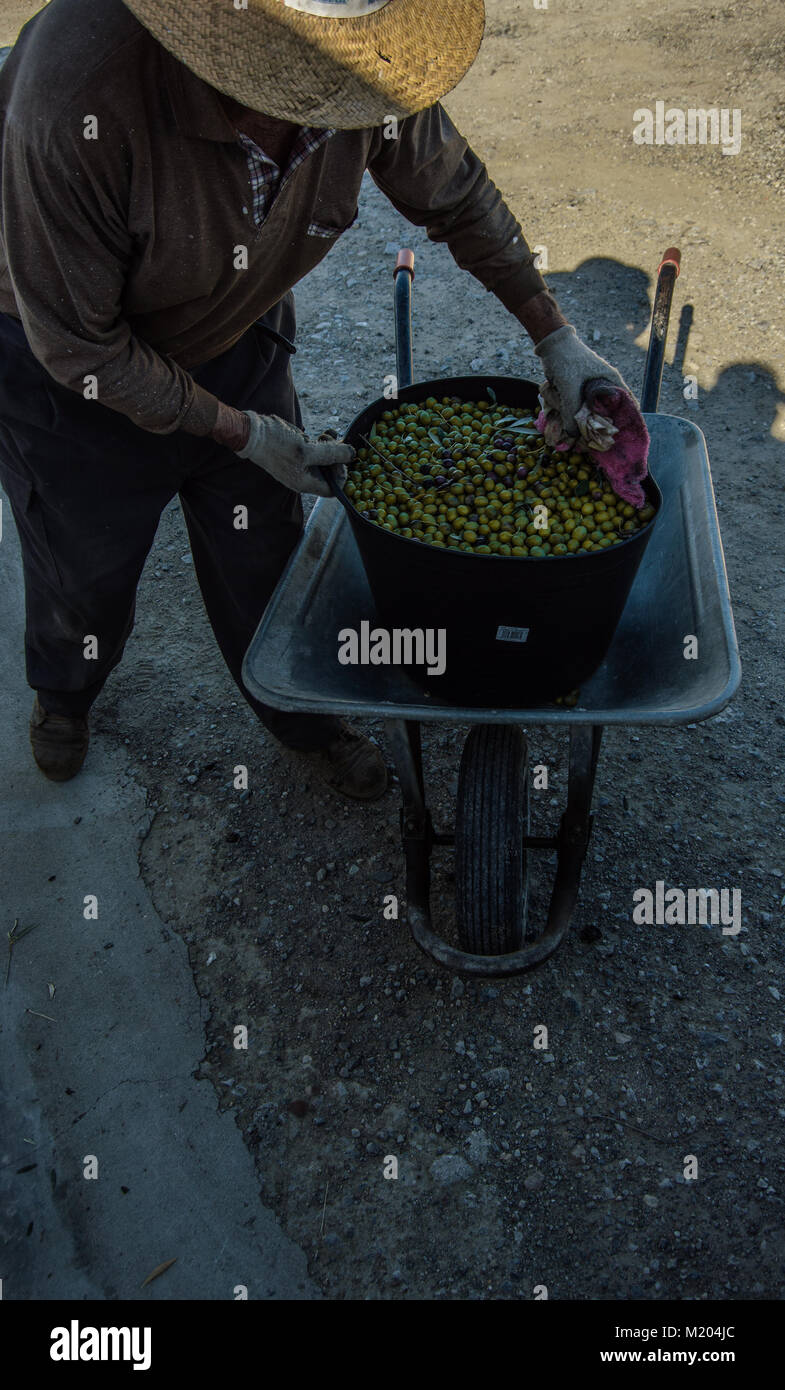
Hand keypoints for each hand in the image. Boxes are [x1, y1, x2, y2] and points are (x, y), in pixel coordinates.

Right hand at [236, 412, 353, 497]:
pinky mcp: (297, 454)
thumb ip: (331, 454)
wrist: (252, 432)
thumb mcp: (306, 450)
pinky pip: (316, 452)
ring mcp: (300, 465)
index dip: (342, 475)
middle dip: (337, 457)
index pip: (333, 489)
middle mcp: (303, 477)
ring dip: (332, 447)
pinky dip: (323, 442)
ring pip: (325, 461)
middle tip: (334, 441)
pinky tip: (324, 432)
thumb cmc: (275, 443)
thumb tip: (351, 454)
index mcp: (306, 483)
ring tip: (327, 434)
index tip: (341, 458)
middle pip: (330, 474)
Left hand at [534, 325, 631, 438]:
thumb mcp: (569, 388)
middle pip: (609, 413)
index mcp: (613, 382)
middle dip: (602, 428)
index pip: (628, 405)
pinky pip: (582, 409)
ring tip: (583, 439)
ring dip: (587, 424)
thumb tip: (573, 437)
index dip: (626, 423)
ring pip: (594, 413)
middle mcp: (606, 386)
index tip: (620, 440)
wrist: (552, 344)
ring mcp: (594, 389)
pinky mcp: (581, 392)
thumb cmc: (566, 361)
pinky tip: (572, 427)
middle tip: (596, 444)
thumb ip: (572, 412)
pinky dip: (578, 417)